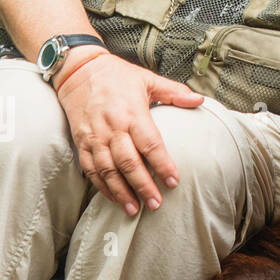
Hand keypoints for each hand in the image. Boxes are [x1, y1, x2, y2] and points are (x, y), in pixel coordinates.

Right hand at [55, 51, 205, 216]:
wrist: (79, 70)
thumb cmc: (117, 75)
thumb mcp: (148, 78)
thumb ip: (174, 92)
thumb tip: (200, 100)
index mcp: (132, 112)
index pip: (150, 143)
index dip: (162, 164)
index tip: (174, 180)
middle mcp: (112, 127)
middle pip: (129, 162)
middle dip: (143, 185)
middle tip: (156, 204)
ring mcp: (94, 137)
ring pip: (108, 170)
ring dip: (121, 192)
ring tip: (135, 209)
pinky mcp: (81, 142)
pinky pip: (91, 169)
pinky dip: (102, 186)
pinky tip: (113, 197)